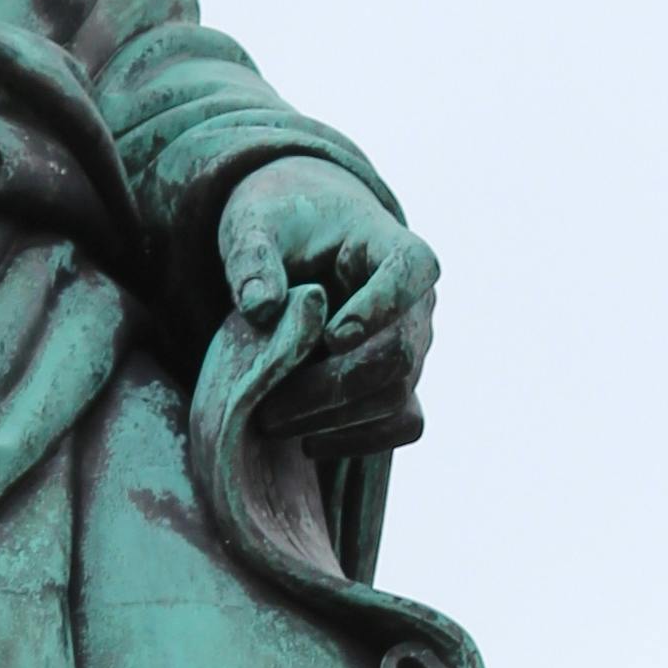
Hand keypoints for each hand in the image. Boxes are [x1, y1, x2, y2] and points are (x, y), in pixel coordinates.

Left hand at [216, 159, 438, 452]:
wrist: (299, 242)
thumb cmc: (280, 225)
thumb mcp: (253, 226)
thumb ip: (252, 259)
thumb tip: (261, 308)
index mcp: (391, 246)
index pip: (412, 272)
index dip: (380, 308)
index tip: (331, 337)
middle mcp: (415, 301)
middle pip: (399, 354)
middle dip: (334, 386)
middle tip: (270, 409)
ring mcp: (413, 346)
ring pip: (397, 396)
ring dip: (336, 419)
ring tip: (272, 424)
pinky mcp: (401, 382)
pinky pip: (402, 422)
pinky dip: (360, 440)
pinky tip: (307, 442)